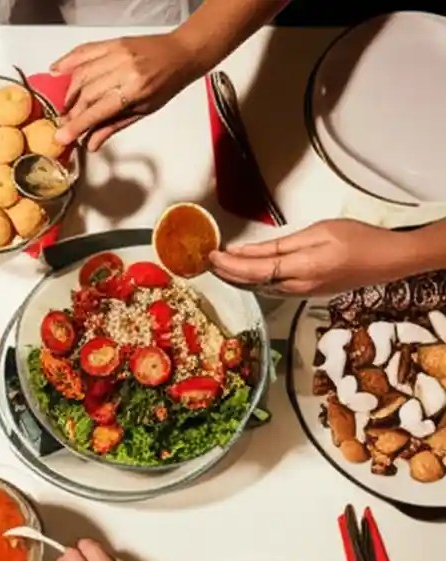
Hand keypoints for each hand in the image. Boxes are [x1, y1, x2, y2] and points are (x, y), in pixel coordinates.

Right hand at [51, 33, 201, 150]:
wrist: (181, 53)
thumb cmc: (166, 84)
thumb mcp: (143, 111)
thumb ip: (113, 126)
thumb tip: (90, 145)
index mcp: (135, 90)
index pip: (98, 110)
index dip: (77, 125)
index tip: (61, 137)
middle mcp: (124, 70)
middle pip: (86, 93)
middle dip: (72, 112)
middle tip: (64, 124)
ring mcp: (117, 53)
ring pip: (82, 74)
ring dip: (69, 92)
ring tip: (65, 106)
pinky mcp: (113, 42)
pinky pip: (85, 51)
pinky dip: (68, 61)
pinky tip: (56, 70)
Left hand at [208, 220, 412, 295]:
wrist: (388, 261)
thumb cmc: (357, 240)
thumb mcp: (317, 233)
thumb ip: (279, 245)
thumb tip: (245, 251)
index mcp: (299, 269)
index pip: (253, 270)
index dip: (228, 265)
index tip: (211, 255)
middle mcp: (296, 287)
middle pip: (251, 283)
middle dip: (226, 274)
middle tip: (206, 262)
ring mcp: (301, 293)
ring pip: (259, 289)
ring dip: (237, 279)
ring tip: (218, 267)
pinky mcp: (306, 293)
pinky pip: (271, 289)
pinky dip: (252, 282)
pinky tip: (244, 275)